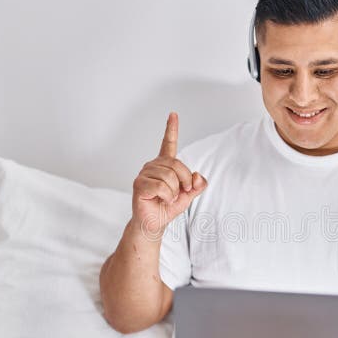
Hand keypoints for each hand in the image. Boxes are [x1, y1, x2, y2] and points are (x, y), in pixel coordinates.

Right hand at [132, 111, 206, 238]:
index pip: (168, 143)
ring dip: (174, 192)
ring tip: (167, 198)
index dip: (171, 128)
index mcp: (164, 165)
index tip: (173, 114)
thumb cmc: (168, 207)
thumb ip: (197, 185)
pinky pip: (161, 187)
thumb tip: (198, 177)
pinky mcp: (139, 184)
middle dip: (184, 181)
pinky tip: (161, 200)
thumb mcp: (188, 195)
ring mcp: (144, 174)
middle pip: (177, 164)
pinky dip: (167, 196)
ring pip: (169, 176)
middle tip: (180, 193)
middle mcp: (153, 165)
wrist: (154, 223)